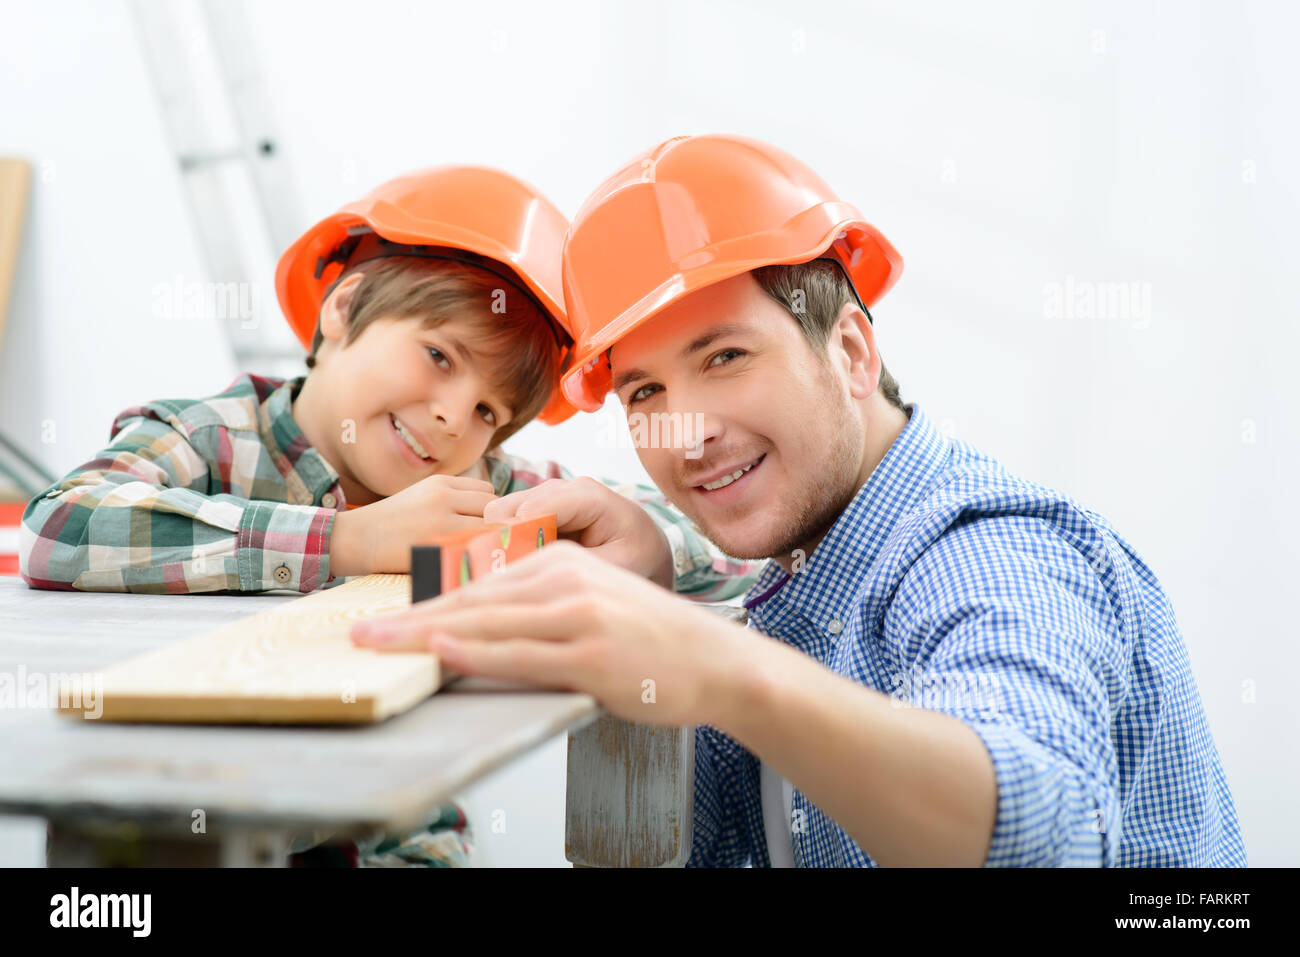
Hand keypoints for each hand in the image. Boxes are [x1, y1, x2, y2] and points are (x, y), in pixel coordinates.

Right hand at [330, 474, 495, 575]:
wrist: (358, 538)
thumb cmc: (391, 523)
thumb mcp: (421, 497)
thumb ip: (451, 500)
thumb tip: (491, 512)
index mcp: (440, 483)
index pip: (486, 491)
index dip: (490, 510)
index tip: (487, 525)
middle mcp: (444, 496)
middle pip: (492, 507)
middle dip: (494, 523)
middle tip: (490, 541)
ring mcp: (442, 520)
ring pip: (488, 526)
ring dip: (489, 539)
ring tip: (481, 551)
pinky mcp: (438, 543)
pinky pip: (475, 546)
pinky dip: (479, 553)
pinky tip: (472, 560)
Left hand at [349, 540, 755, 725]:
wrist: (717, 662)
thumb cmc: (654, 640)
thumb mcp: (596, 605)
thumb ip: (544, 609)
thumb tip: (487, 627)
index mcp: (563, 564)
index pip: (481, 584)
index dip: (427, 602)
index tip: (386, 618)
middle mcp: (567, 580)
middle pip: (473, 599)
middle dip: (410, 617)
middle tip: (360, 632)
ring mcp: (579, 616)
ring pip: (488, 622)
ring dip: (426, 634)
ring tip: (381, 644)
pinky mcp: (591, 653)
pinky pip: (522, 652)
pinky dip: (478, 651)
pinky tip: (445, 650)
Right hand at [483, 477, 673, 587]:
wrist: (647, 546)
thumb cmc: (638, 556)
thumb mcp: (619, 567)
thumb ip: (579, 567)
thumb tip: (532, 576)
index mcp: (586, 495)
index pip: (530, 510)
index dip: (511, 543)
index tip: (506, 578)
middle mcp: (559, 488)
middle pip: (503, 511)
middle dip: (499, 548)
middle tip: (509, 582)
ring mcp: (544, 497)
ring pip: (495, 518)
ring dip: (499, 549)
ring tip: (516, 578)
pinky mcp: (534, 510)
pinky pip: (501, 526)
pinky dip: (502, 549)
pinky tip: (519, 571)